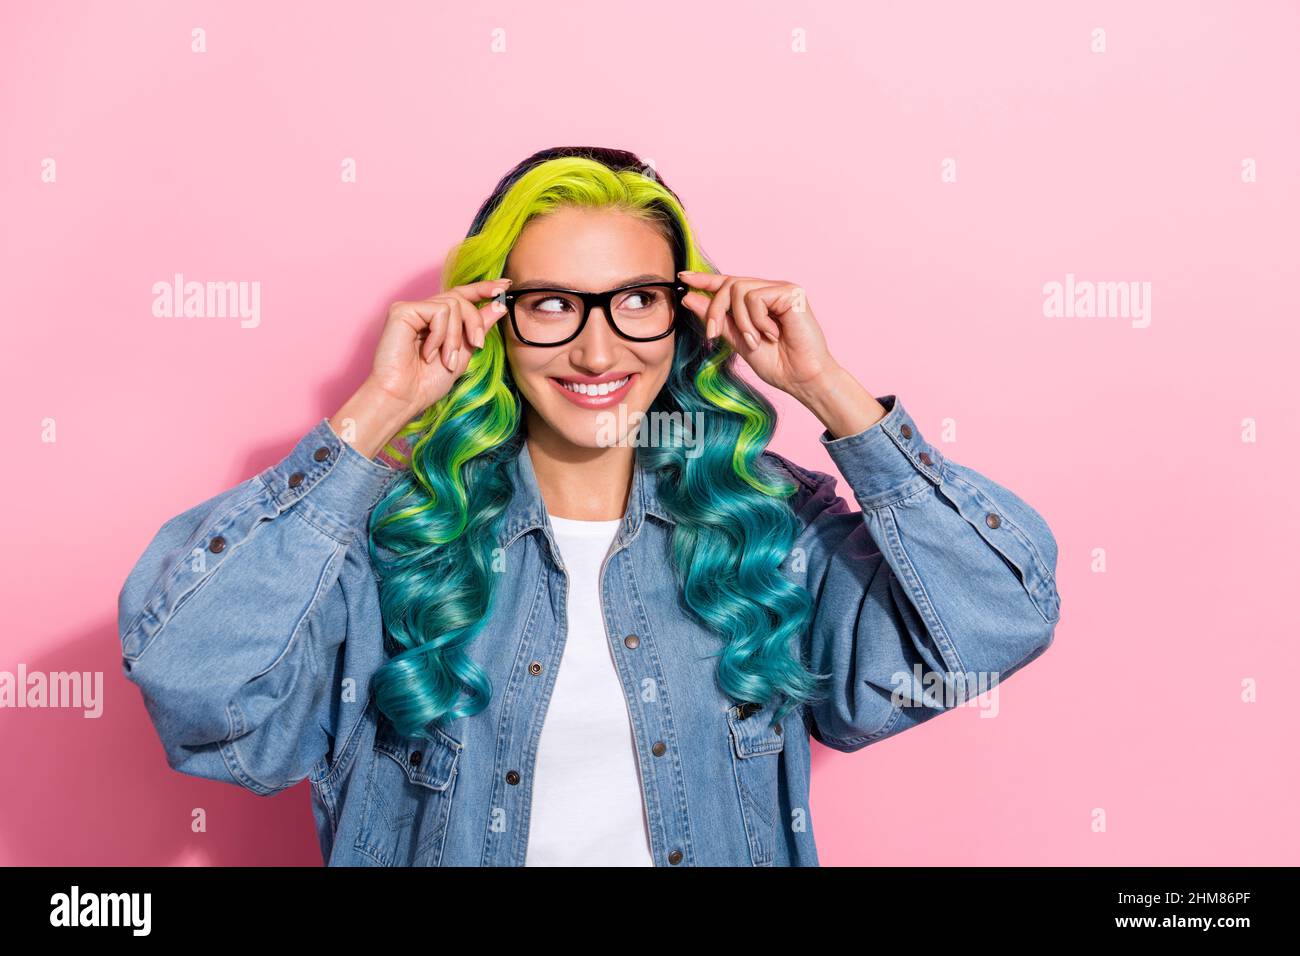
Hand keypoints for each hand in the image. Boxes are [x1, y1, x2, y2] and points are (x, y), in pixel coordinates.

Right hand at [368, 277, 511, 412]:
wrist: (404, 397)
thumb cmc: (427, 383)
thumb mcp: (464, 353)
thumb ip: (478, 328)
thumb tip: (499, 305)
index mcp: (437, 320)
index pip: (462, 295)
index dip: (483, 288)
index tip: (506, 284)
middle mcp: (423, 311)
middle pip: (462, 299)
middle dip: (475, 322)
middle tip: (477, 345)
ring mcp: (412, 309)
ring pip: (453, 304)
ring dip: (456, 336)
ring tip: (447, 360)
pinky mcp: (402, 310)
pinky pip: (439, 311)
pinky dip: (440, 335)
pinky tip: (428, 353)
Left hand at [677, 270, 839, 402]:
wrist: (801, 378)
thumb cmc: (777, 363)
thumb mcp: (738, 340)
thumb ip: (717, 319)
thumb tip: (690, 297)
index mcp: (759, 302)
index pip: (728, 284)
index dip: (706, 280)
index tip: (683, 276)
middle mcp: (770, 290)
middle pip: (729, 284)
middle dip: (715, 310)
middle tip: (712, 334)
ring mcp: (782, 289)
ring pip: (740, 290)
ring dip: (740, 322)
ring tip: (756, 341)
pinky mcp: (791, 292)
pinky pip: (756, 298)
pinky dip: (757, 321)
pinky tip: (773, 334)